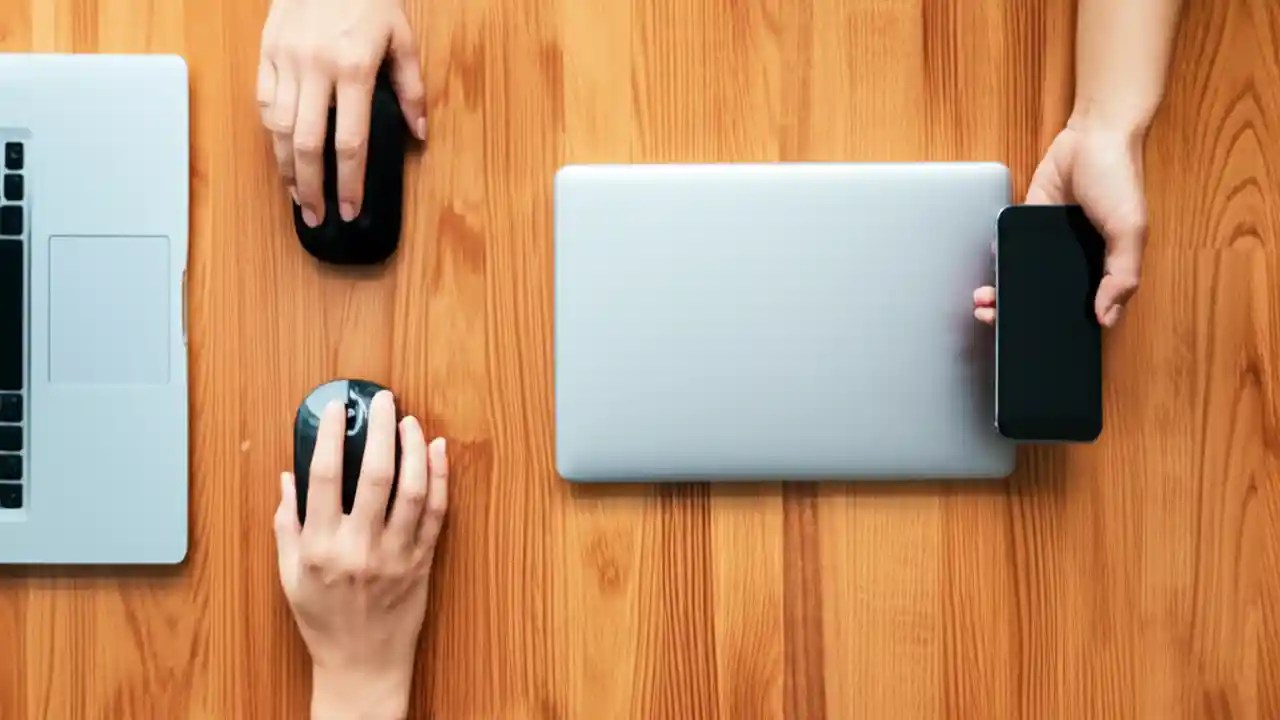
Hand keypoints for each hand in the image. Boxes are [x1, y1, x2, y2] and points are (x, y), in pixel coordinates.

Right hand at [258, 0, 427, 227]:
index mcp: (354, 69)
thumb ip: (411, 89)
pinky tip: (282, 154)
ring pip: (279, 128)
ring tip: (298, 194)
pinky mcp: (266, 52)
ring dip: (287, 168)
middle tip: (317, 216)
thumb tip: (419, 133)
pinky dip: (272, 134)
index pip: (350, 142)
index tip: (351, 209)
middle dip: (312, 187)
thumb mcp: (402, 38)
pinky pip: (263, 102)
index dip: (349, 182)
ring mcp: (286, 60)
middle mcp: (316, 69)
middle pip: (307, 144)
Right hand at [275, 391, 447, 719]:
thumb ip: (287, 523)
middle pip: (375, 474)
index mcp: (321, 547)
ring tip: (409, 421)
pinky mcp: (423, 560)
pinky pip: (436, 511)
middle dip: (380, 429)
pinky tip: (437, 451)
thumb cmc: (323, 619)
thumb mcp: (289, 574)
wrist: (362, 663)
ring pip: (413, 488)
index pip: (324, 477)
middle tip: (382, 400)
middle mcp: (360, 547)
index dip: (329, 436)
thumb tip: (288, 477)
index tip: (336, 409)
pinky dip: (440, 477)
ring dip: (414, 448)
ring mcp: (397, 554)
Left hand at [973, 119, 1147, 327]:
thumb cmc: (1120, 179)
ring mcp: (1049, 241)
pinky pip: (1010, 247)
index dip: (1055, 326)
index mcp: (1102, 267)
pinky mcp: (1028, 222)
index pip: (1078, 307)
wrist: (1093, 135)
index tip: (1030, 343)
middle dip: (1017, 311)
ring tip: (983, 303)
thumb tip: (1106, 318)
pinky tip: (988, 271)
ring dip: (1001, 290)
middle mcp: (1074, 259)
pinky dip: (997, 259)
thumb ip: (1121, 275)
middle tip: (992, 321)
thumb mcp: (1130, 230)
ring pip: (1022, 275)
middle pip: (1042, 294)